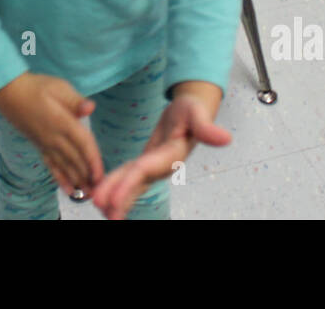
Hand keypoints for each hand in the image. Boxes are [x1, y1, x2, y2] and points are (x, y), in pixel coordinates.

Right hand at [0, 73, 104, 195]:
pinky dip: (62, 179)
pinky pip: (52, 166)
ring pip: (65, 166)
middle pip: (76, 160)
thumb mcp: (58, 87)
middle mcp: (54, 137)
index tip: (102, 175)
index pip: (83, 144)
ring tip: (89, 193)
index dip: (93, 160)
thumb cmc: (35, 87)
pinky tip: (70, 189)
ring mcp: (46, 144)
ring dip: (78, 180)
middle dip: (89, 176)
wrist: (9, 93)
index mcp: (62, 122)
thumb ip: (75, 100)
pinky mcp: (40, 146)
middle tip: (101, 189)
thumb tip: (90, 107)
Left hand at [90, 91, 230, 219]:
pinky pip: (128, 177)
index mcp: (172, 155)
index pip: (147, 170)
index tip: (114, 201)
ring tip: (98, 207)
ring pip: (132, 184)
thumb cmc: (193, 110)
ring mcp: (155, 167)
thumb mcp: (198, 113)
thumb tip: (227, 138)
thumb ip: (207, 128)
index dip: (130, 184)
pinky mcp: (147, 164)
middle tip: (105, 214)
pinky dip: (114, 186)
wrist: (191, 111)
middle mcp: (162, 166)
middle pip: (138, 183)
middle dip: (121, 199)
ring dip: (115, 196)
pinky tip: (100, 194)